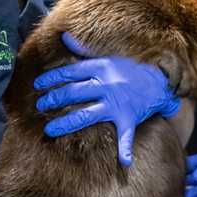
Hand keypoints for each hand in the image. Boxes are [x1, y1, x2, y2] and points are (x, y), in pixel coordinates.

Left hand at [36, 32, 180, 166]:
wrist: (159, 80)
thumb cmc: (129, 70)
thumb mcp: (107, 57)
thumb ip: (84, 50)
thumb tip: (64, 36)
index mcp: (101, 68)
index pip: (71, 72)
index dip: (52, 78)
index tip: (38, 84)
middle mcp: (107, 85)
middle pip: (73, 92)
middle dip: (53, 99)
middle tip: (40, 106)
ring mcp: (116, 103)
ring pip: (87, 115)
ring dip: (67, 123)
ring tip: (50, 130)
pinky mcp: (128, 117)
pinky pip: (126, 135)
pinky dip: (126, 148)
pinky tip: (124, 161)